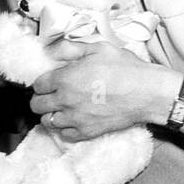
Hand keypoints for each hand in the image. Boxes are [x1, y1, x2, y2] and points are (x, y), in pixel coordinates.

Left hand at [30, 41, 180, 140]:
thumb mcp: (98, 48)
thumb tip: (51, 50)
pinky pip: (64, 134)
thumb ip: (70, 49)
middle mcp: (65, 100)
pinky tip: (72, 119)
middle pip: (37, 105)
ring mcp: (75, 118)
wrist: (146, 93)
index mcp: (65, 78)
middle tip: (52, 95)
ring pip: (47, 121)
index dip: (42, 82)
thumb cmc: (125, 68)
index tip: (49, 81)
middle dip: (41, 99)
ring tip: (61, 108)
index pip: (37, 85)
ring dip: (51, 114)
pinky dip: (64, 128)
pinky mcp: (86, 132)